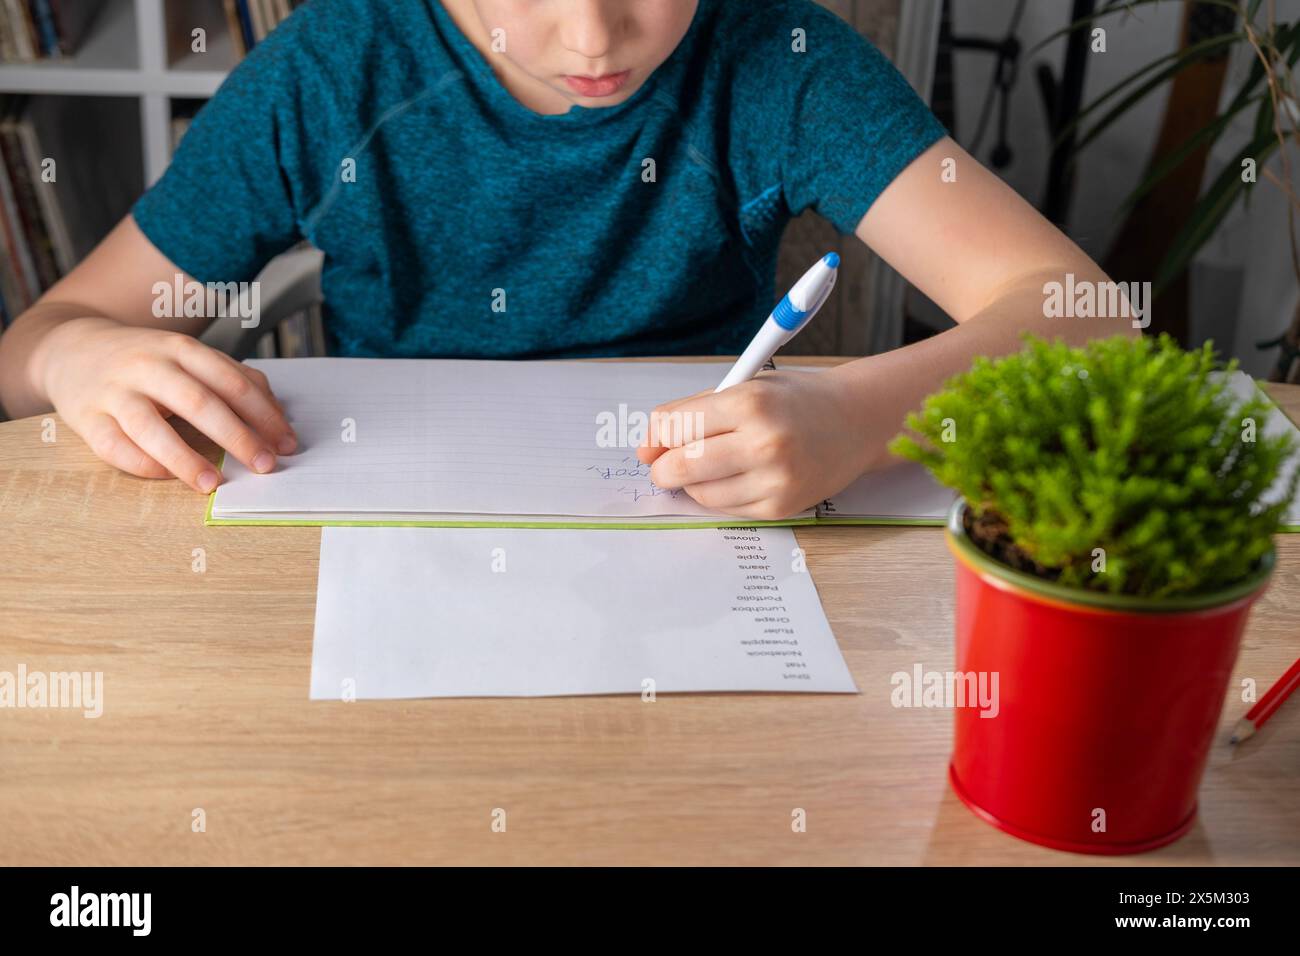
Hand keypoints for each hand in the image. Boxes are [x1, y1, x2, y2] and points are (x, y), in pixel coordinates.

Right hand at [38, 317, 296, 492]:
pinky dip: (141, 464)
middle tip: (266, 466)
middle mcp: (148, 366)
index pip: (231, 382)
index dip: (264, 415)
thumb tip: (276, 413)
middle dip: (237, 437)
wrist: (72, 349)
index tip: (287, 444)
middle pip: (198, 403)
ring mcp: (114, 391)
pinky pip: (113, 446)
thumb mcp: (190, 356)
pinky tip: (166, 476)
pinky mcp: (86, 417)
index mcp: (181, 348)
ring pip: (150, 427)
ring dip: (185, 459)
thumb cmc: (148, 360)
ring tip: (213, 485)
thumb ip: (233, 378)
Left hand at [636, 367, 879, 519]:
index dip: (655, 438)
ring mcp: (774, 480)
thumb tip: (645, 450)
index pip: (675, 427)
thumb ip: (691, 412)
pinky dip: (719, 495)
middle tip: (666, 465)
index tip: (653, 444)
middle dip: (663, 469)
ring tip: (714, 463)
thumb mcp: (744, 387)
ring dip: (693, 483)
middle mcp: (763, 443)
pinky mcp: (781, 507)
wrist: (854, 421)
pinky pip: (726, 509)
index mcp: (749, 403)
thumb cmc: (793, 401)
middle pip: (681, 466)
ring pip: (700, 493)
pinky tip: (736, 476)